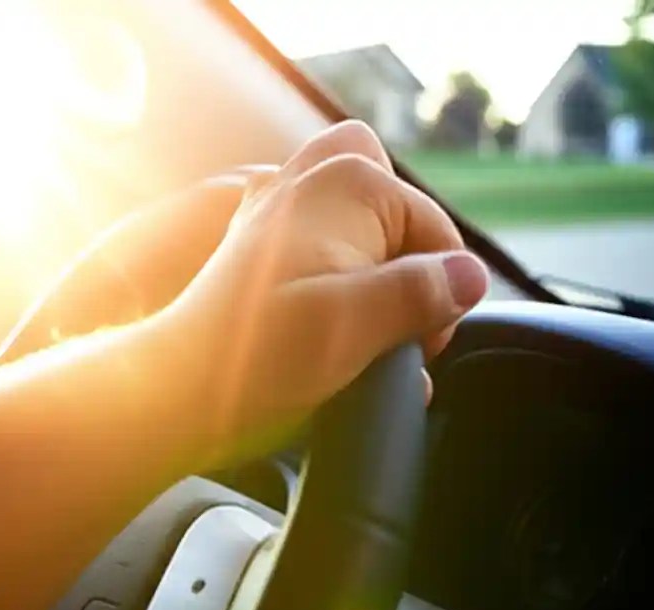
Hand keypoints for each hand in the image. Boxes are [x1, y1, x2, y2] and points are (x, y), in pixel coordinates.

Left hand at [161, 121, 488, 465]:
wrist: (181, 383)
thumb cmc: (264, 351)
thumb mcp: (362, 322)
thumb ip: (425, 292)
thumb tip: (471, 276)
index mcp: (346, 183)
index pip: (434, 230)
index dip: (443, 291)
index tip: (424, 344)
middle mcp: (310, 182)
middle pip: (393, 207)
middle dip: (411, 264)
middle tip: (401, 318)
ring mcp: (279, 213)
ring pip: (358, 226)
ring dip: (377, 276)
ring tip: (369, 331)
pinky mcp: (258, 249)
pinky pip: (321, 248)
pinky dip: (340, 283)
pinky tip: (334, 332)